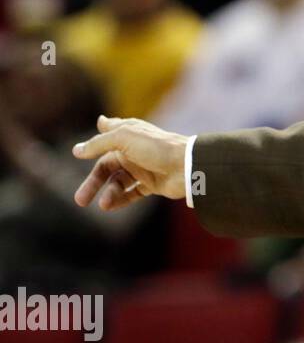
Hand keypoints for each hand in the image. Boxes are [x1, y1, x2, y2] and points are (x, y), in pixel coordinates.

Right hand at [72, 116, 189, 209]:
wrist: (188, 165)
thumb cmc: (157, 147)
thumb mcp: (124, 138)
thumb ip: (100, 143)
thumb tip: (77, 150)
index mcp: (128, 136)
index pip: (104, 141)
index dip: (92, 146)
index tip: (77, 153)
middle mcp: (134, 152)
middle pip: (106, 168)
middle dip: (93, 183)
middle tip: (79, 200)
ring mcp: (143, 168)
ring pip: (118, 183)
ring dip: (108, 194)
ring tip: (103, 205)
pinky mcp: (152, 184)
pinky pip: (131, 193)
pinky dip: (120, 200)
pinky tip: (110, 207)